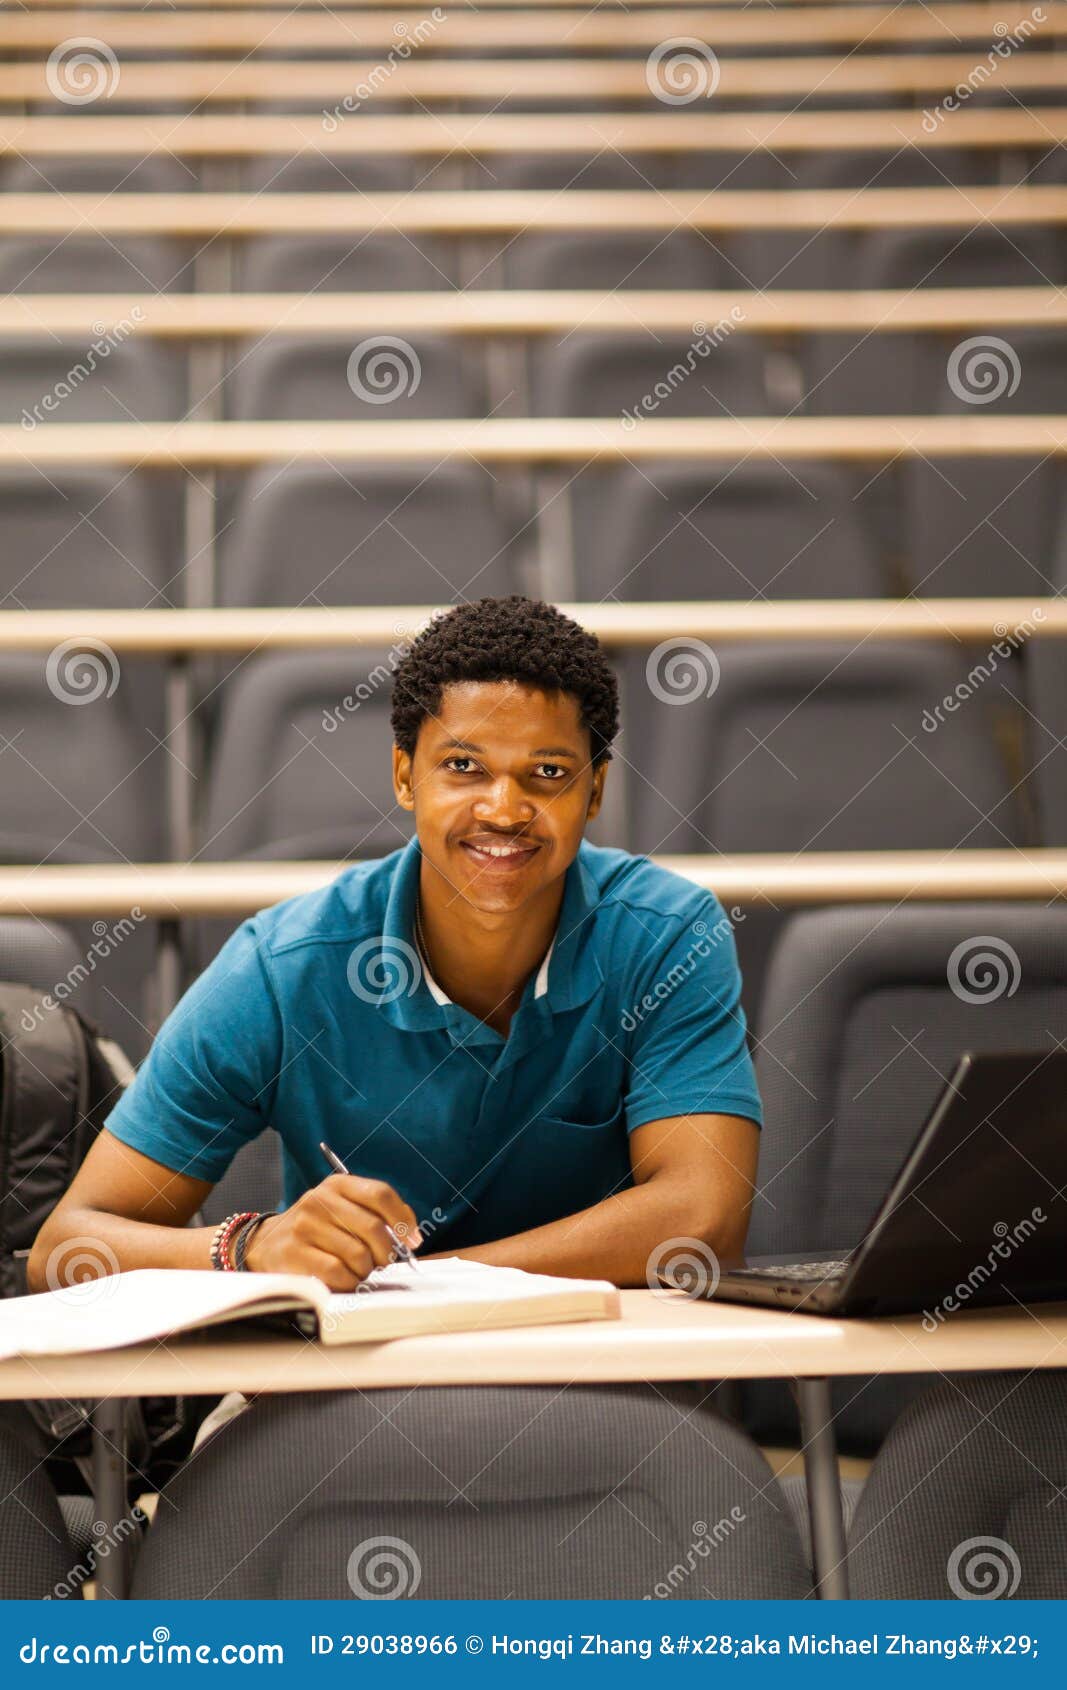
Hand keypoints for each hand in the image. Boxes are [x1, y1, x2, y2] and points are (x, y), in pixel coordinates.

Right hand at [243, 1175, 421, 1289]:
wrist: (266, 1244)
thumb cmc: (317, 1229)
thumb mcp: (341, 1208)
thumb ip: (374, 1214)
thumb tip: (411, 1236)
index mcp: (337, 1185)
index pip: (381, 1194)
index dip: (403, 1219)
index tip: (414, 1240)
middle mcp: (319, 1200)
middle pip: (374, 1228)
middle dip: (388, 1252)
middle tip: (385, 1262)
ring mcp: (305, 1226)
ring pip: (359, 1254)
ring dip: (366, 1270)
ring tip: (359, 1270)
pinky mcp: (294, 1253)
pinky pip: (339, 1273)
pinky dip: (350, 1281)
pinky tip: (345, 1279)